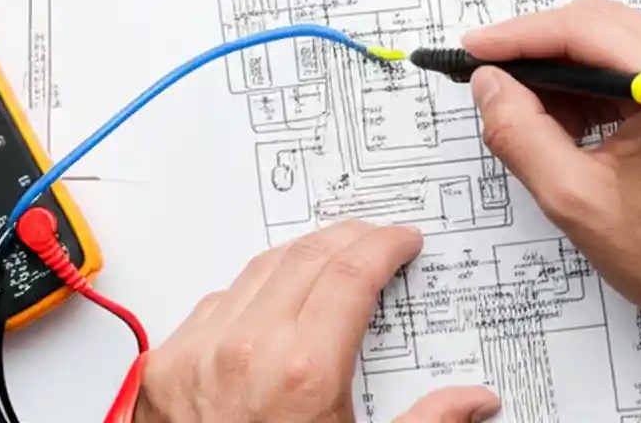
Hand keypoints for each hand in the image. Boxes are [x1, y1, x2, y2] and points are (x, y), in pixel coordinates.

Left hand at [132, 221, 499, 422]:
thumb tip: (473, 402)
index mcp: (304, 372)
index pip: (353, 273)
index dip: (385, 246)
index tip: (401, 241)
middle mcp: (247, 350)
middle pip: (308, 257)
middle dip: (349, 238)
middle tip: (374, 238)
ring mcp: (201, 353)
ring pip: (258, 270)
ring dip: (300, 254)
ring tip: (329, 256)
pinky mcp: (167, 365)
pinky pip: (215, 302)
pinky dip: (251, 289)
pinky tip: (272, 298)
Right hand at [465, 0, 640, 421]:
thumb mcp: (574, 200)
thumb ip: (520, 133)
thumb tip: (488, 83)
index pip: (587, 30)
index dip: (520, 35)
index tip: (475, 49)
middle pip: (601, 24)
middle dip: (539, 49)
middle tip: (490, 80)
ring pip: (615, 41)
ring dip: (565, 69)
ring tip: (529, 115)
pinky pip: (635, 64)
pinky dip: (593, 84)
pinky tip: (566, 121)